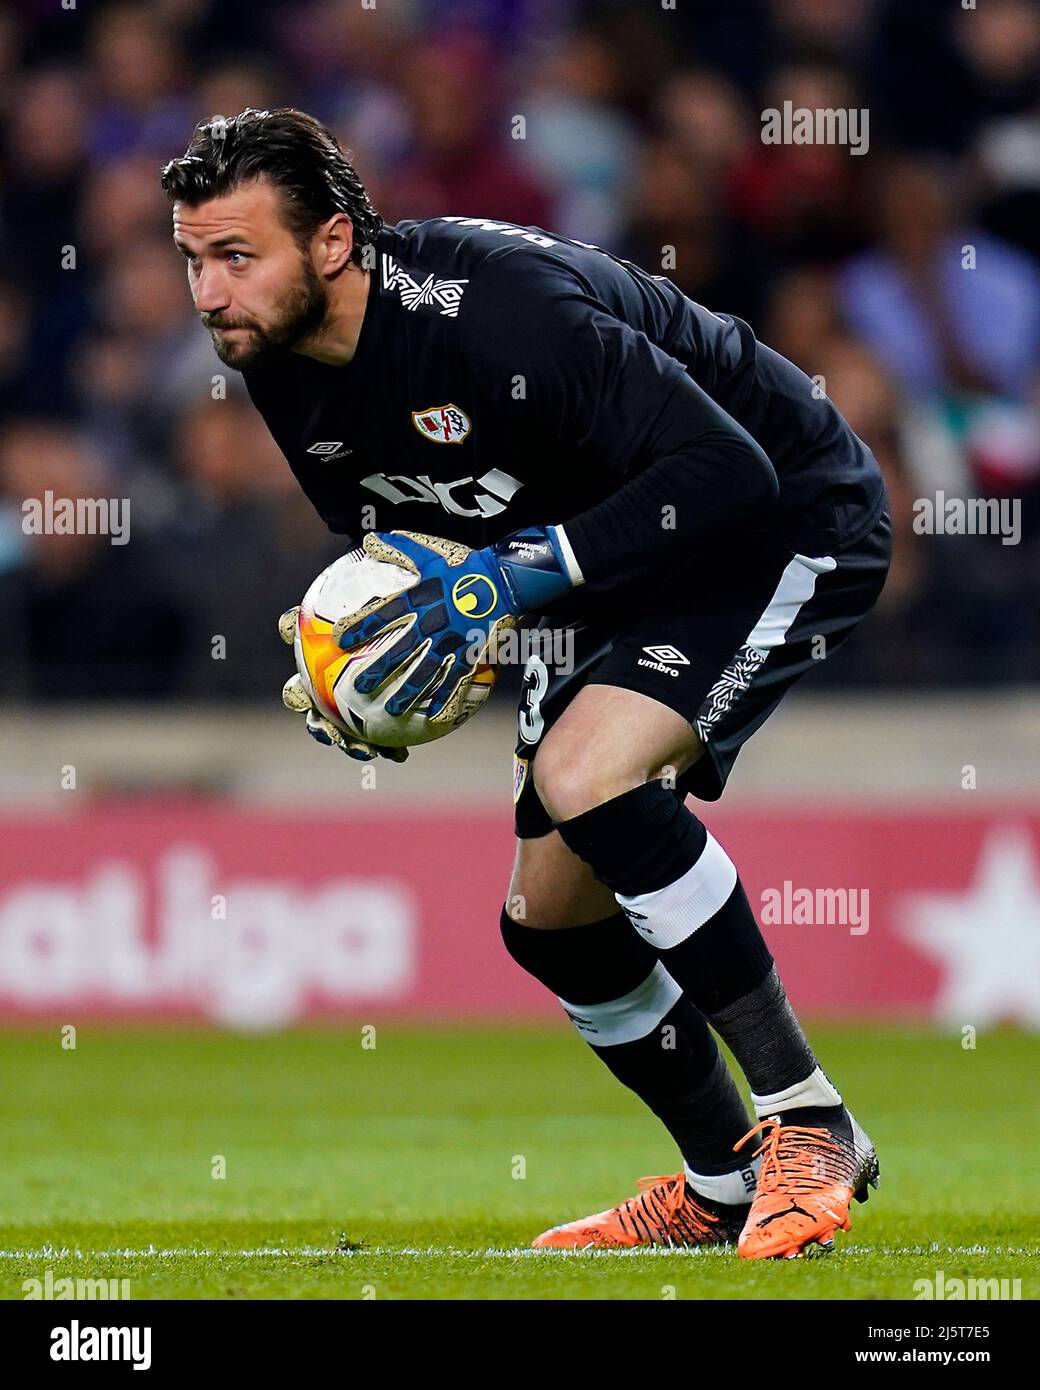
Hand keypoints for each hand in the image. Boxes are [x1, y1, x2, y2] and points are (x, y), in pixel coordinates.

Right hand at [278, 607, 408, 762]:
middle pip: (317, 718)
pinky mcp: (388, 723)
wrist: (427, 621)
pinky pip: (386, 740)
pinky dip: (390, 749)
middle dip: (321, 730)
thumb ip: (331, 611)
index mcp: (320, 671)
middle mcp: (333, 696)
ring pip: (348, 737)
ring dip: (353, 747)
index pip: (298, 685)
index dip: (296, 697)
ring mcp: (359, 712)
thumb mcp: (364, 601)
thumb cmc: (386, 609)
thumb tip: (288, 619)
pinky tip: (401, 754)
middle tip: (333, 735)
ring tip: (367, 751)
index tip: (304, 700)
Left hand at [332, 527, 577, 719]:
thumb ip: (399, 548)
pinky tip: (436, 716)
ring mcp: (453, 639)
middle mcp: (433, 621)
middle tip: (359, 687)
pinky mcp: (471, 651)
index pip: (384, 614)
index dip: (360, 625)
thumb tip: (369, 536)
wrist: (505, 578)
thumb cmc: (466, 564)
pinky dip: (447, 697)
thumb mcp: (430, 552)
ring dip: (409, 691)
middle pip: (401, 649)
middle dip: (379, 669)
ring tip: (392, 709)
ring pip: (427, 670)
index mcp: (420, 598)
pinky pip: (457, 678)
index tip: (339, 640)